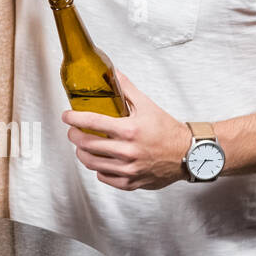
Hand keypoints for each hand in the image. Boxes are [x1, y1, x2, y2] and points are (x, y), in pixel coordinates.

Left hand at [62, 70, 190, 189]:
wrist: (189, 154)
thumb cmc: (168, 130)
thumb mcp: (147, 104)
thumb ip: (126, 88)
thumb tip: (112, 72)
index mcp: (129, 130)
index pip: (92, 121)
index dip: (73, 118)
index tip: (66, 116)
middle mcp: (128, 151)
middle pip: (86, 144)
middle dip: (74, 135)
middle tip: (73, 131)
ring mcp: (129, 169)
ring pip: (91, 162)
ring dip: (81, 152)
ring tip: (82, 146)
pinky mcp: (132, 182)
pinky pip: (104, 177)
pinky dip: (98, 168)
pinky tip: (100, 160)